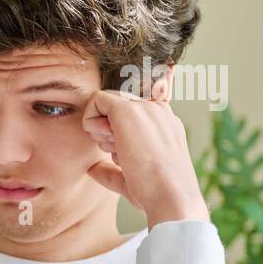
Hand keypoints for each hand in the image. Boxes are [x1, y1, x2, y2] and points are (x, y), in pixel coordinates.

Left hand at [82, 71, 209, 227]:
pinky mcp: (129, 111)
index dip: (162, 79)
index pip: (160, 90)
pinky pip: (97, 101)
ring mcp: (145, 108)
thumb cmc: (155, 193)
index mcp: (164, 122)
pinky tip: (107, 140)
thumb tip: (92, 169)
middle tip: (119, 151)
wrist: (171, 197)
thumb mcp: (131, 179)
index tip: (169, 66)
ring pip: (107, 102)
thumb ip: (112, 171)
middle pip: (118, 104)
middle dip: (108, 128)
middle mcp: (158, 111)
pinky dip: (92, 122)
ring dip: (102, 129)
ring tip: (119, 151)